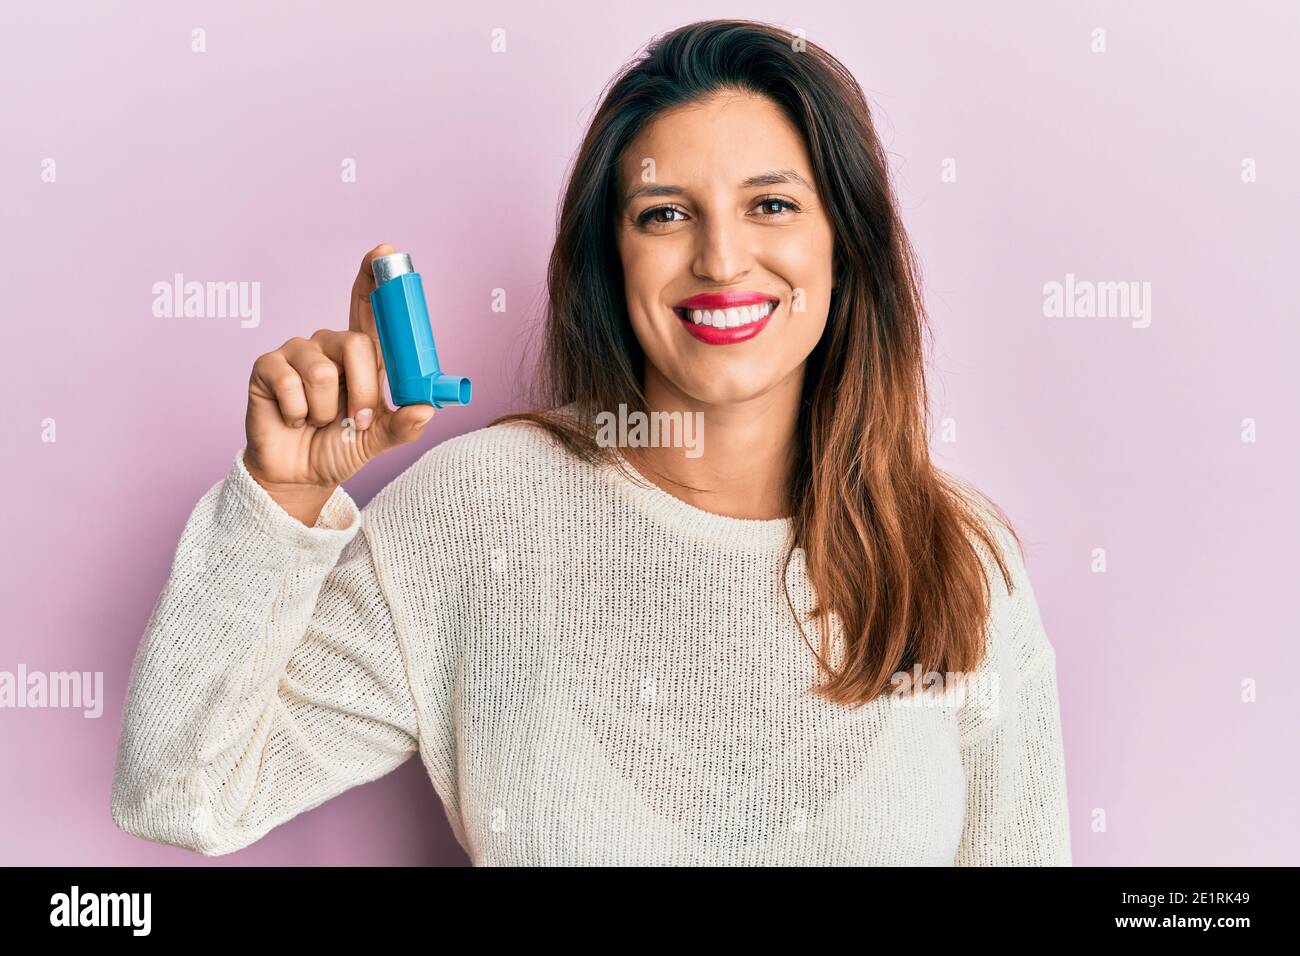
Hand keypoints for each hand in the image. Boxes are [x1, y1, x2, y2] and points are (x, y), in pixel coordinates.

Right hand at [242, 243, 435, 523]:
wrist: (300, 475)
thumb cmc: (340, 447)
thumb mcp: (379, 439)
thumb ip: (404, 425)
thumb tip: (426, 409)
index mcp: (361, 355)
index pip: (370, 307)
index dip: (375, 278)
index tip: (385, 251)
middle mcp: (330, 345)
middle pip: (356, 343)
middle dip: (363, 391)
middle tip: (357, 420)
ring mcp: (297, 353)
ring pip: (323, 371)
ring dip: (327, 410)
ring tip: (319, 421)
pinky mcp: (266, 367)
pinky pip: (290, 385)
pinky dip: (298, 413)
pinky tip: (293, 419)